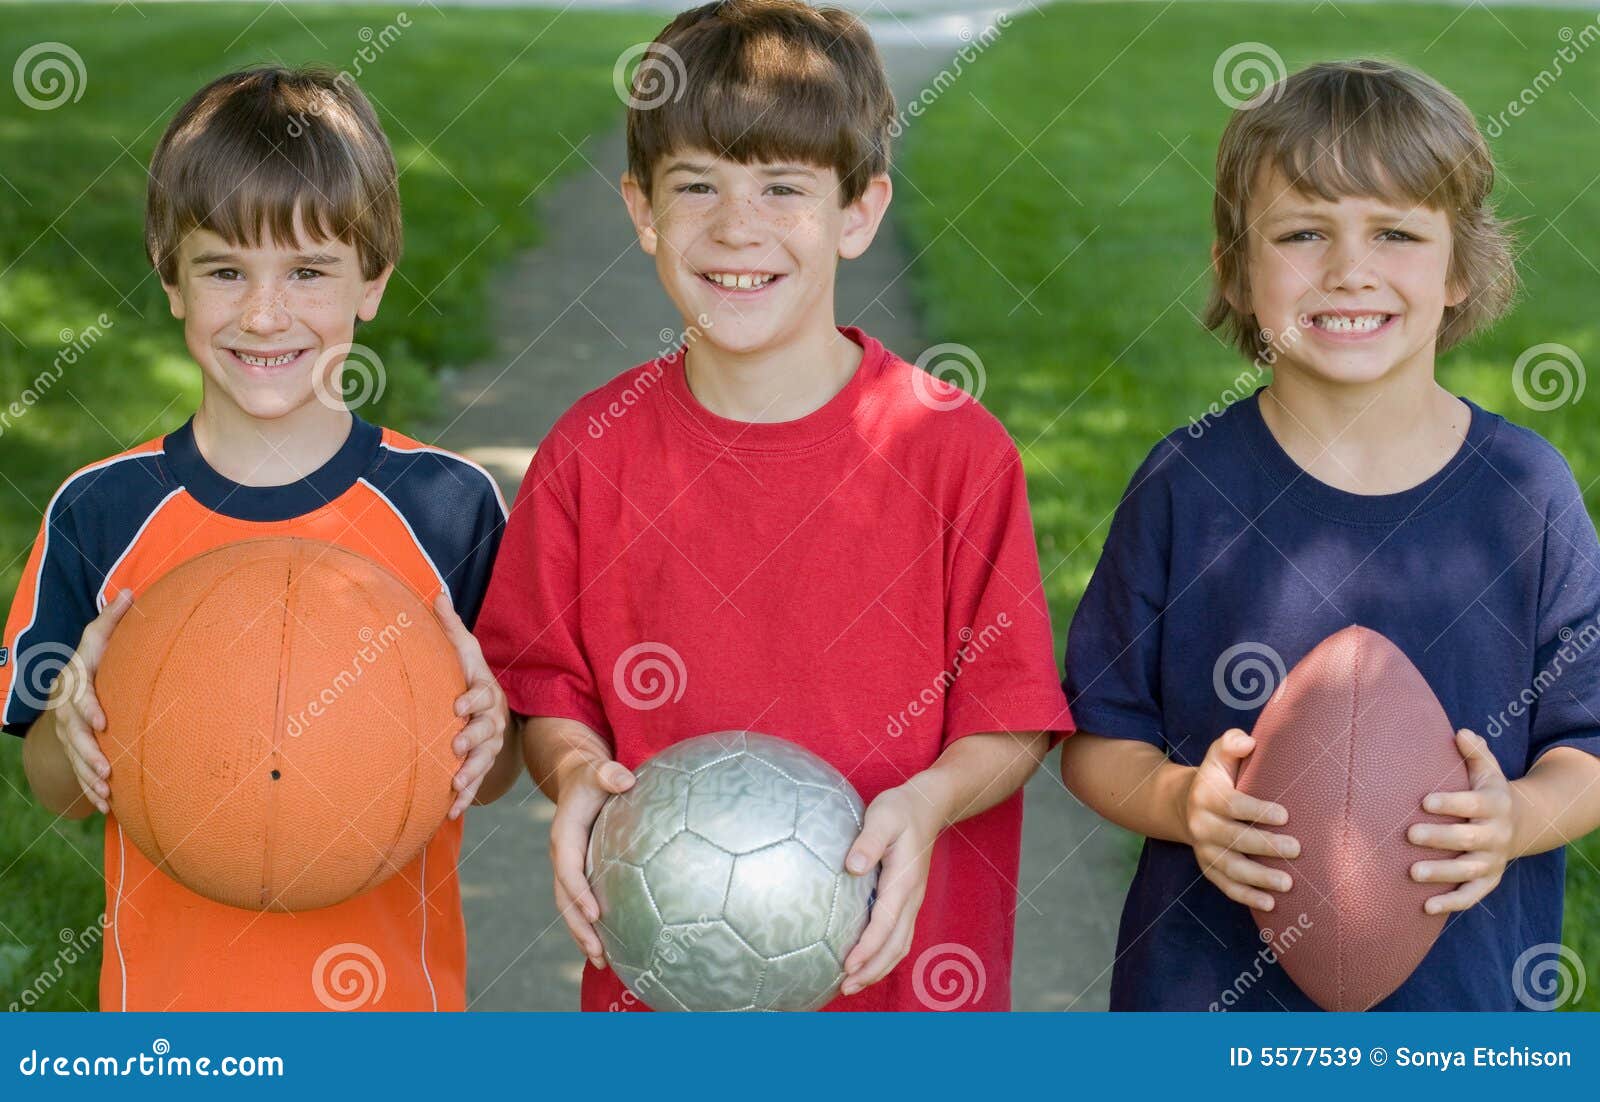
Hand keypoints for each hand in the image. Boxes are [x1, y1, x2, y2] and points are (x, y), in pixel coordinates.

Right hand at [51, 588, 134, 814]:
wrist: (69, 688)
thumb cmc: (96, 660)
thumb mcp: (100, 638)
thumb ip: (114, 619)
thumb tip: (130, 591)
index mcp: (77, 680)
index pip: (78, 693)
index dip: (87, 707)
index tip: (102, 722)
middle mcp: (68, 707)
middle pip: (74, 733)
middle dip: (88, 751)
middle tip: (107, 768)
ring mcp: (70, 731)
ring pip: (76, 756)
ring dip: (91, 775)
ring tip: (108, 792)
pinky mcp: (76, 750)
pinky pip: (80, 772)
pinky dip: (92, 789)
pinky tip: (110, 806)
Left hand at [433, 594, 508, 819]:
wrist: (486, 710)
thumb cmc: (467, 676)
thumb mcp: (464, 651)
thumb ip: (450, 627)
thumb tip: (436, 593)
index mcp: (485, 693)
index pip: (482, 695)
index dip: (472, 700)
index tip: (457, 706)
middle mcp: (491, 721)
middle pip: (487, 731)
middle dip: (472, 739)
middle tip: (454, 746)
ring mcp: (488, 746)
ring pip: (484, 760)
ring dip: (471, 773)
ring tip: (456, 782)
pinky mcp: (481, 766)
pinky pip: (477, 784)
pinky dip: (466, 798)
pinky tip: (450, 811)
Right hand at [548, 756, 634, 968]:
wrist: (579, 781)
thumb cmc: (593, 777)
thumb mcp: (598, 771)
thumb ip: (609, 774)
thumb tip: (625, 780)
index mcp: (564, 837)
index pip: (569, 870)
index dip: (579, 893)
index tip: (595, 914)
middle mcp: (562, 858)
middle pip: (565, 899)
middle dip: (579, 928)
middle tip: (599, 953)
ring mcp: (568, 869)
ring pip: (570, 908)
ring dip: (583, 936)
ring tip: (602, 962)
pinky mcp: (579, 875)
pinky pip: (580, 904)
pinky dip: (589, 928)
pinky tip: (609, 949)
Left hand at [839, 778, 942, 995]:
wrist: (929, 805)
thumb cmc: (901, 809)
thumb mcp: (882, 816)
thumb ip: (868, 841)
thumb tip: (852, 866)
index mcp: (904, 881)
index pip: (885, 923)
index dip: (867, 948)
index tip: (848, 966)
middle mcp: (912, 897)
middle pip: (895, 944)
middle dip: (872, 969)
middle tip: (845, 987)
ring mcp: (912, 900)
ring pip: (900, 944)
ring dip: (879, 968)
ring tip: (853, 984)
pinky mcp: (908, 899)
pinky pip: (899, 935)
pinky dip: (884, 955)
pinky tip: (866, 961)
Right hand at [1180, 728, 1299, 910]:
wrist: (1183, 805)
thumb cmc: (1216, 778)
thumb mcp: (1218, 755)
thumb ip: (1231, 743)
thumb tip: (1248, 742)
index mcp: (1207, 796)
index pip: (1233, 806)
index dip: (1258, 811)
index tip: (1285, 815)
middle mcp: (1202, 825)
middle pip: (1234, 839)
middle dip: (1265, 846)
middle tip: (1296, 849)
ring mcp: (1205, 850)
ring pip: (1231, 868)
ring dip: (1259, 878)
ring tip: (1288, 883)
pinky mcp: (1209, 869)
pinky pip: (1226, 886)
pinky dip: (1247, 897)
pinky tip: (1270, 905)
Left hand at [1409, 729, 1515, 913]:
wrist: (1519, 823)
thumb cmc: (1487, 791)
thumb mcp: (1487, 769)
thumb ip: (1475, 751)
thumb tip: (1460, 732)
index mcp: (1493, 805)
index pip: (1471, 804)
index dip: (1450, 803)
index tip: (1425, 800)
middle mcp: (1495, 834)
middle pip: (1467, 838)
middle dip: (1439, 837)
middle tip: (1409, 834)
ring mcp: (1492, 860)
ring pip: (1467, 870)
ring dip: (1441, 873)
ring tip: (1412, 873)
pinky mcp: (1488, 880)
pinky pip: (1471, 895)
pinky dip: (1451, 903)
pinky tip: (1426, 907)